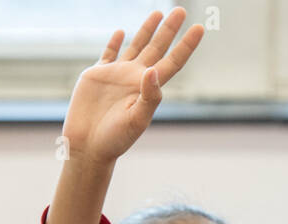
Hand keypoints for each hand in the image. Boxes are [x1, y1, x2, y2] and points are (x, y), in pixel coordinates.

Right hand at [62, 7, 203, 166]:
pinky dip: (114, 42)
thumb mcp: (136, 120)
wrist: (89, 147)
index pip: (173, 61)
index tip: (198, 28)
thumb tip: (153, 70)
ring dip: (147, 30)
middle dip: (169, 29)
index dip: (186, 45)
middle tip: (180, 10)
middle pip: (157, 48)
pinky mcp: (97, 76)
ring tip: (157, 13)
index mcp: (149, 88)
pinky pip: (108, 54)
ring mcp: (117, 75)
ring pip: (136, 46)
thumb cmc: (115, 140)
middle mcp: (136, 78)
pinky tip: (121, 32)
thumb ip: (148, 96)